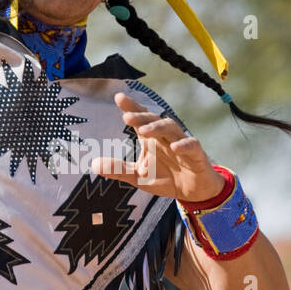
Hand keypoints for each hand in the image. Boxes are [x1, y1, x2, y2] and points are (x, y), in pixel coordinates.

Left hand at [90, 92, 220, 199]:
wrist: (193, 192)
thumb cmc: (166, 177)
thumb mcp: (138, 176)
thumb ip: (118, 169)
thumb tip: (93, 164)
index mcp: (151, 138)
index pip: (140, 118)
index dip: (132, 107)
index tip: (119, 97)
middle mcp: (165, 136)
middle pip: (154, 119)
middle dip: (141, 116)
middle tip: (126, 116)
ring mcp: (181, 143)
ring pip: (171, 128)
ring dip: (157, 127)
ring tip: (143, 131)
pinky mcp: (196, 154)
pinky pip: (191, 145)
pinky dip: (183, 144)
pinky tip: (175, 147)